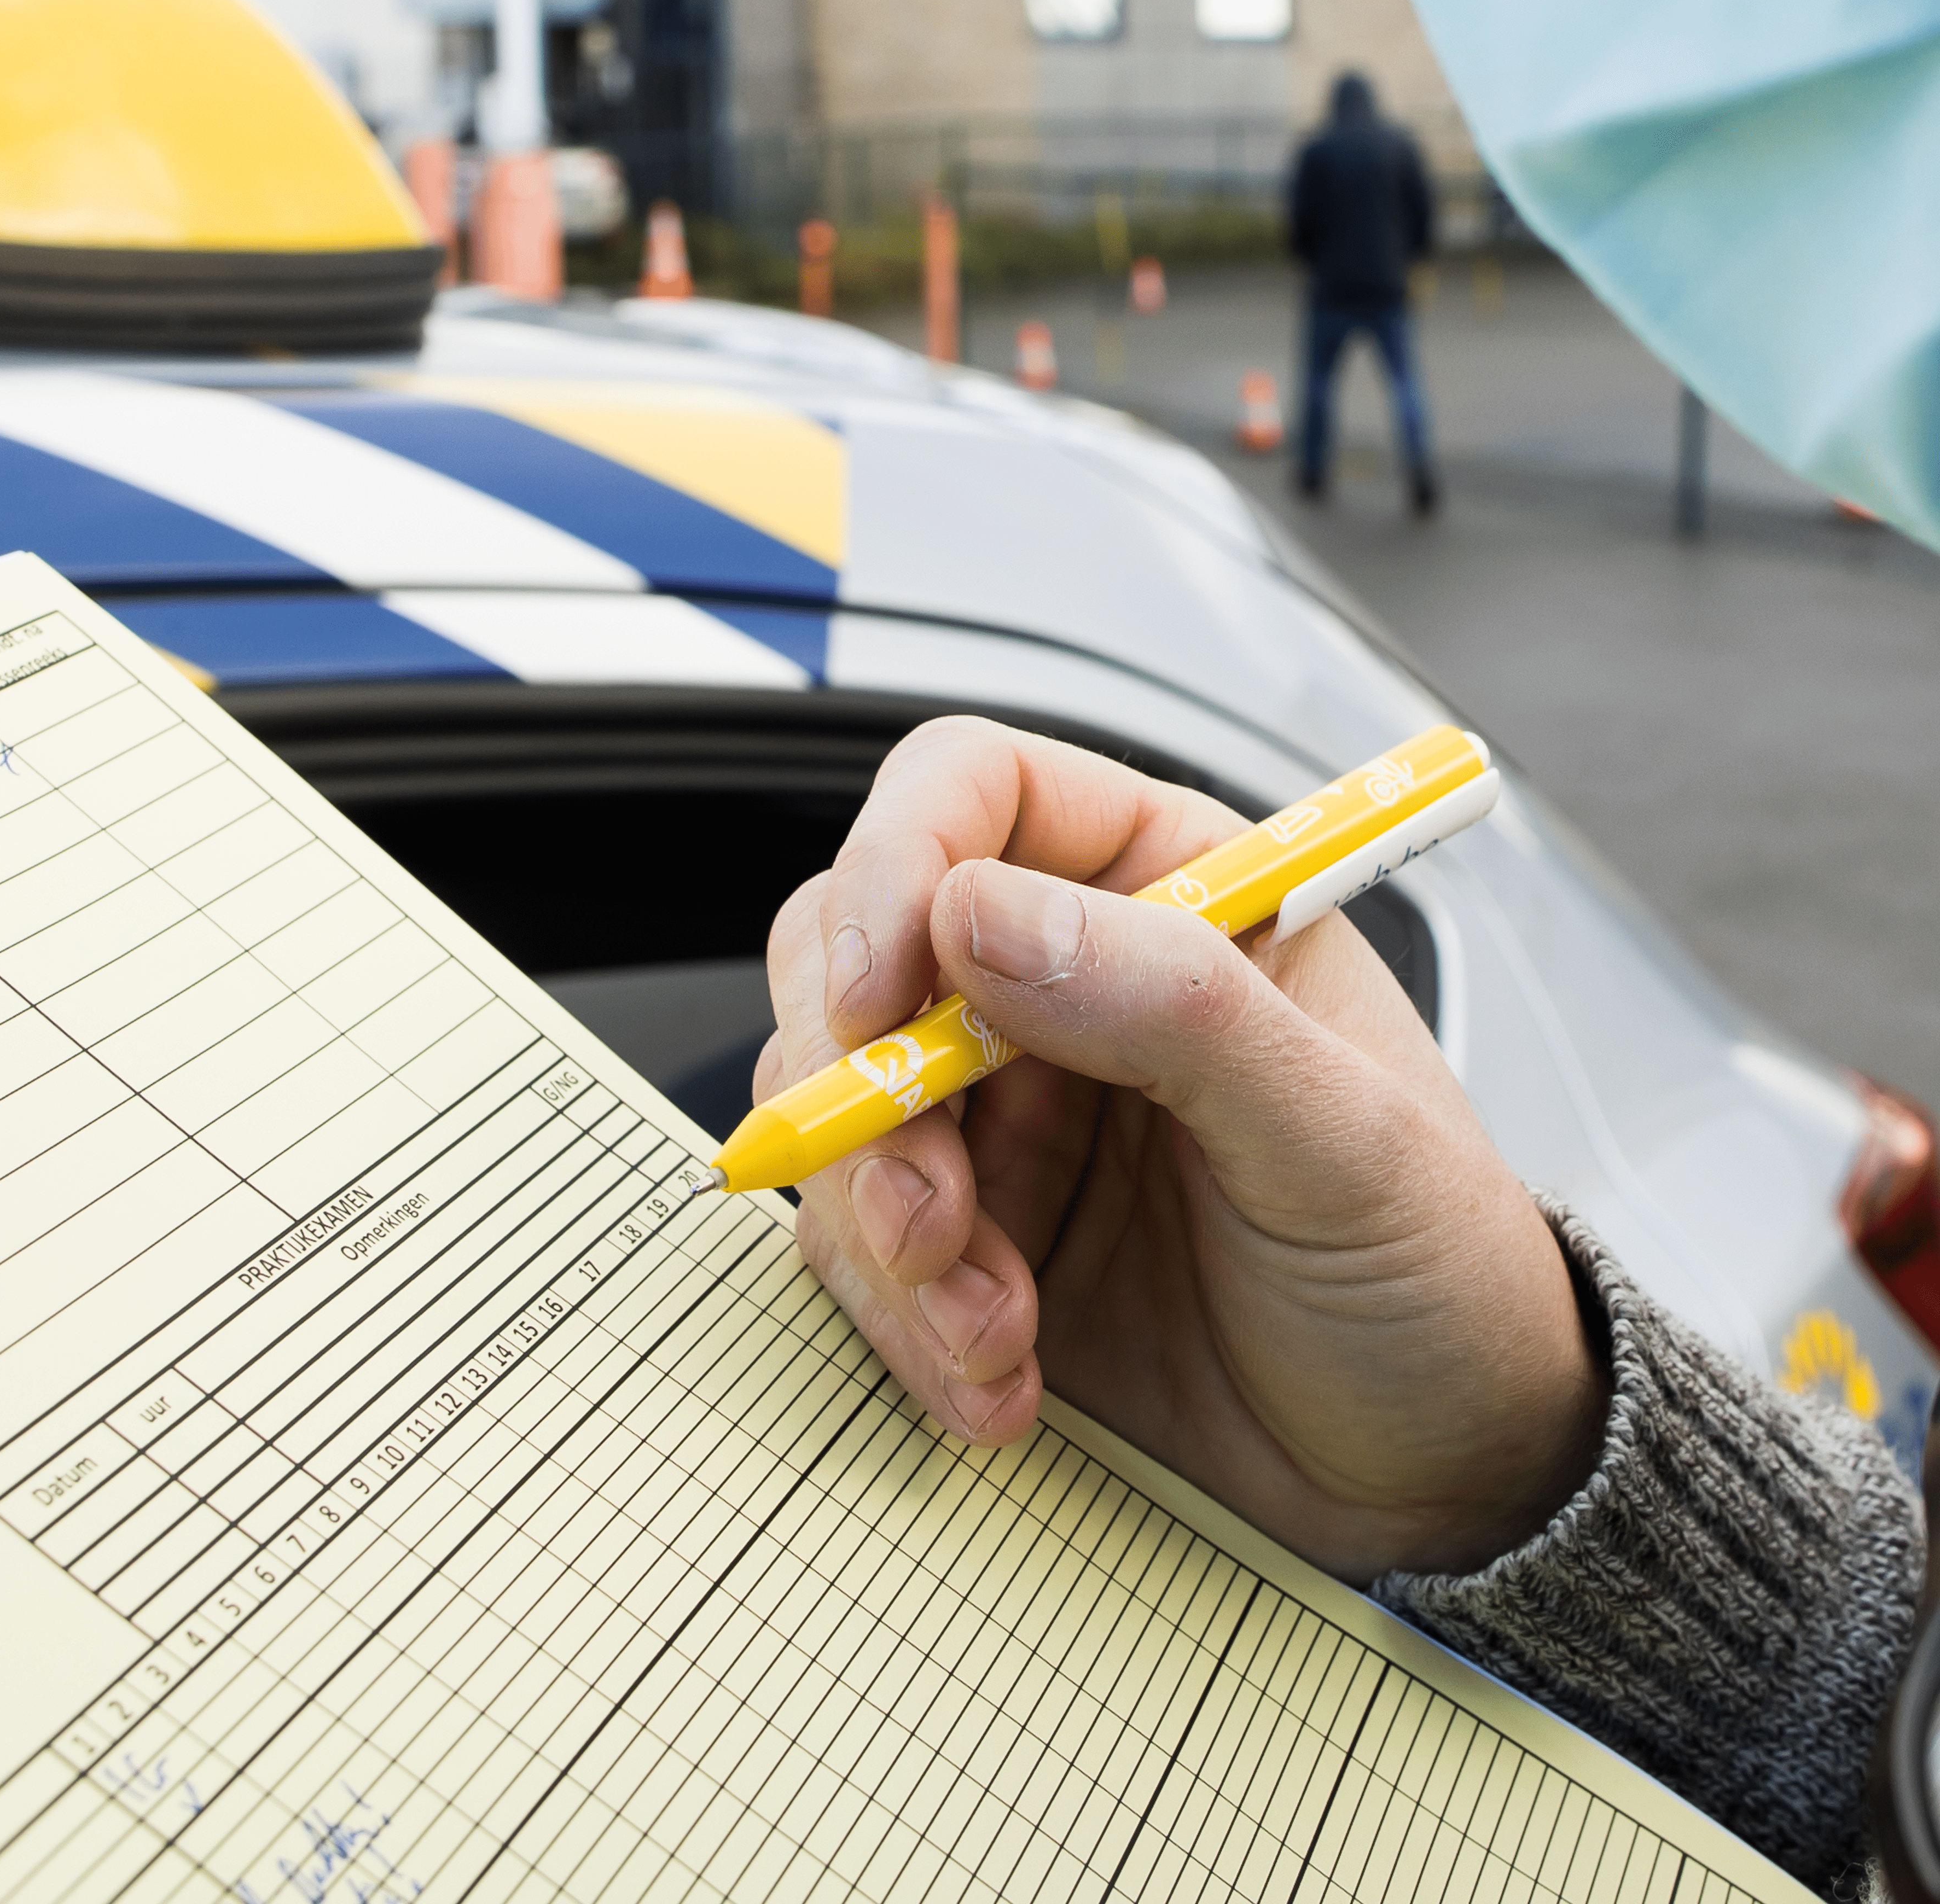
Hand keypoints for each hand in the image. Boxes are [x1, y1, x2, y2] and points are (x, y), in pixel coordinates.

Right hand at [756, 717, 1604, 1580]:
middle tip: (928, 1217)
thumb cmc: (1436, 1279)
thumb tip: (979, 914)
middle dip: (863, 1097)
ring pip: (833, 1114)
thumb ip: (1173, 1008)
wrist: (1440, 1477)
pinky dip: (905, 1322)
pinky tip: (1001, 1377)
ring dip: (886, 1237)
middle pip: (851, 956)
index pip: (972, 796)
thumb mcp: (1345, 1137)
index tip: (875, 999)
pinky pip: (855, 1248)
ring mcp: (1001, 1117)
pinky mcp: (966, 1239)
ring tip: (996, 1331)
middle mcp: (1063, 988)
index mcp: (1170, 894)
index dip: (894, 870)